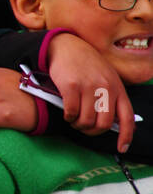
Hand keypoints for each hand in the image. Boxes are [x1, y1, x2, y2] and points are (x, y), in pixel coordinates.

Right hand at [45, 33, 134, 150]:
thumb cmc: (87, 65)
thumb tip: (114, 123)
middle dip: (92, 131)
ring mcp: (88, 86)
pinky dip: (68, 117)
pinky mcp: (71, 85)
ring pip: (86, 120)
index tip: (122, 148)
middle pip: (103, 123)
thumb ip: (111, 98)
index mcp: (118, 88)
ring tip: (73, 120)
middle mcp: (106, 88)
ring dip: (78, 125)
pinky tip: (67, 113)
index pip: (127, 118)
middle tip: (84, 127)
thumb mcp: (106, 78)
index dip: (126, 136)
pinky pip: (71, 112)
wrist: (67, 46)